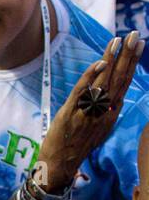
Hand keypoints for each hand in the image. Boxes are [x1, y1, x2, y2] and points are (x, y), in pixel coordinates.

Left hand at [38, 31, 143, 191]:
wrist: (60, 165)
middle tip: (134, 35)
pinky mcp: (71, 112)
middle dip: (127, 56)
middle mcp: (103, 111)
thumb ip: (108, 112)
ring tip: (119, 40)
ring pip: (103, 82)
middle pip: (118, 79)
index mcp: (111, 114)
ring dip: (112, 59)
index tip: (139, 45)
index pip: (124, 83)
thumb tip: (117, 98)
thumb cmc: (78, 145)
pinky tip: (100, 62)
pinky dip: (92, 76)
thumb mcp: (99, 129)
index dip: (132, 63)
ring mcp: (88, 112)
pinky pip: (83, 91)